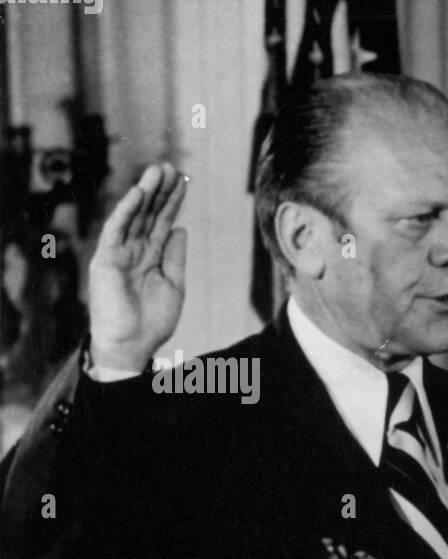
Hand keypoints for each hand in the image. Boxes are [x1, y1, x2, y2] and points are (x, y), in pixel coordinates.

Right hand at [88, 162, 187, 373]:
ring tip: (158, 172)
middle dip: (160, 191)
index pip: (162, 222)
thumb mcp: (173, 284)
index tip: (183, 182)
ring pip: (133, 216)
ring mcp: (119, 253)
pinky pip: (116, 230)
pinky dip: (127, 211)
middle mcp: (134, 250)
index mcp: (151, 256)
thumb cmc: (153, 320)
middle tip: (172, 167)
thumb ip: (175, 256)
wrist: (133, 343)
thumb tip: (179, 228)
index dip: (172, 202)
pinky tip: (139, 194)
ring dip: (145, 193)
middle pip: (148, 214)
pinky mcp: (106, 259)